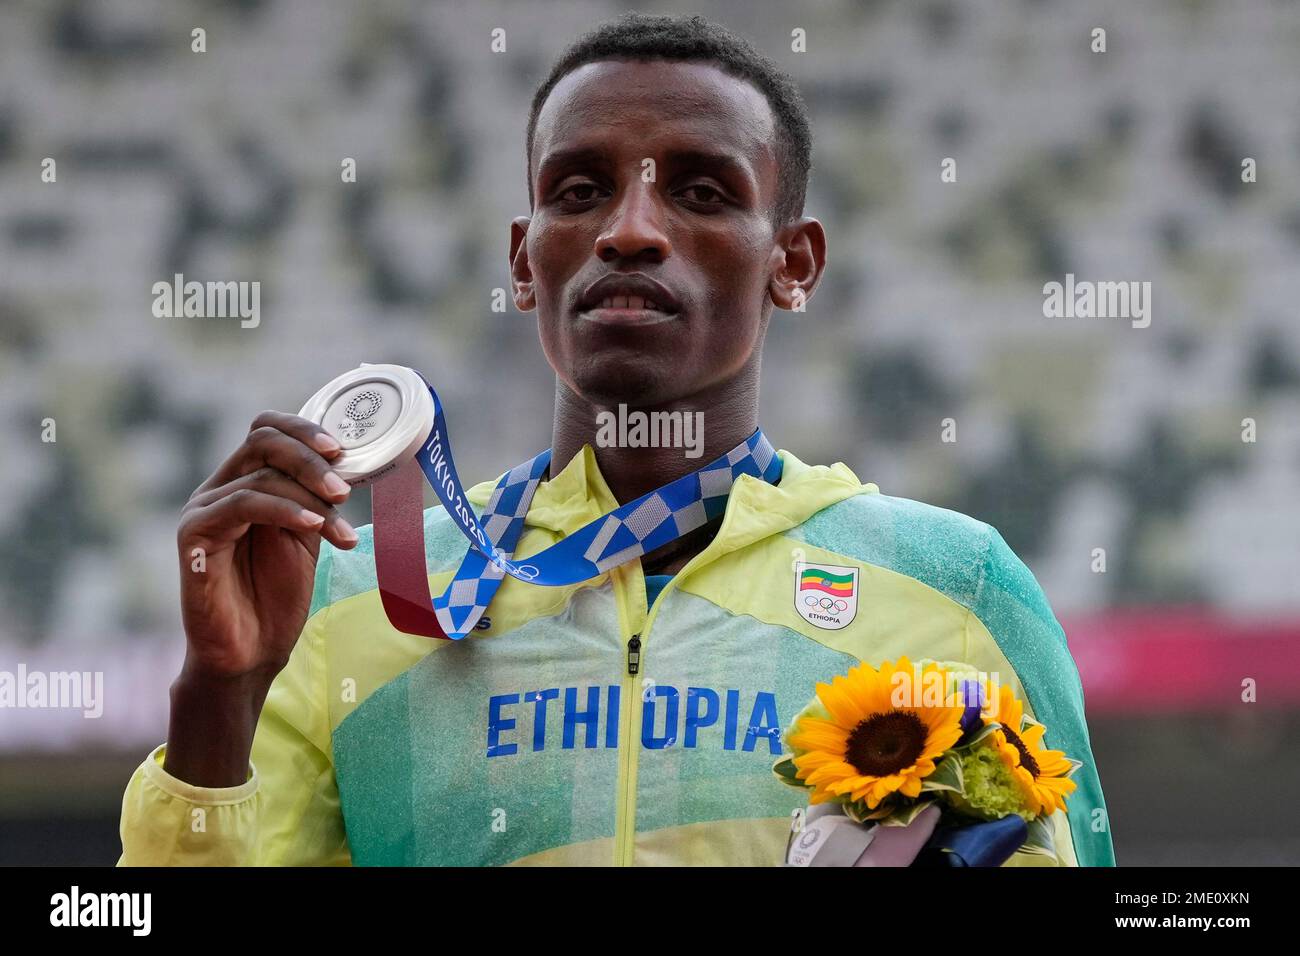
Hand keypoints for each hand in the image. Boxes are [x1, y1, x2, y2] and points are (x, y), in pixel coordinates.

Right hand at [164, 410, 355, 786]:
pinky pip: (243, 504)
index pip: (267, 429)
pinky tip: (314, 527)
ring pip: (261, 474)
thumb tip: (348, 464)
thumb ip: (317, 499)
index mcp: (244, 482)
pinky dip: (285, 510)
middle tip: (344, 489)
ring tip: (339, 529)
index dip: (305, 430)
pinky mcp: (194, 535)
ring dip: (310, 497)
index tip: (343, 451)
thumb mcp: (307, 536)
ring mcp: (203, 510)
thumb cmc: (276, 596)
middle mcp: (219, 488)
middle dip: (311, 458)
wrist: (250, 652)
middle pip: (263, 440)